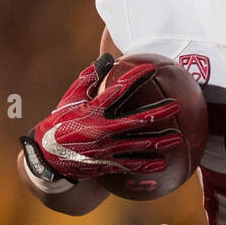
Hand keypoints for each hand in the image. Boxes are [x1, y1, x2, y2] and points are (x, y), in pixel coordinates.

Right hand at [28, 53, 182, 180]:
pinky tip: (163, 165)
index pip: (118, 90)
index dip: (136, 78)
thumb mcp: (70, 99)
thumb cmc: (59, 123)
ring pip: (138, 145)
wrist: (47, 158)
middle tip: (177, 106)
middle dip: (159, 113)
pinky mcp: (107, 164)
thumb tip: (108, 58)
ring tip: (178, 137)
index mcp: (93, 110)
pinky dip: (147, 165)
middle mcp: (102, 129)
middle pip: (137, 120)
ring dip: (160, 141)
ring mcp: (106, 149)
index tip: (151, 68)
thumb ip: (89, 79)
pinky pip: (130, 165)